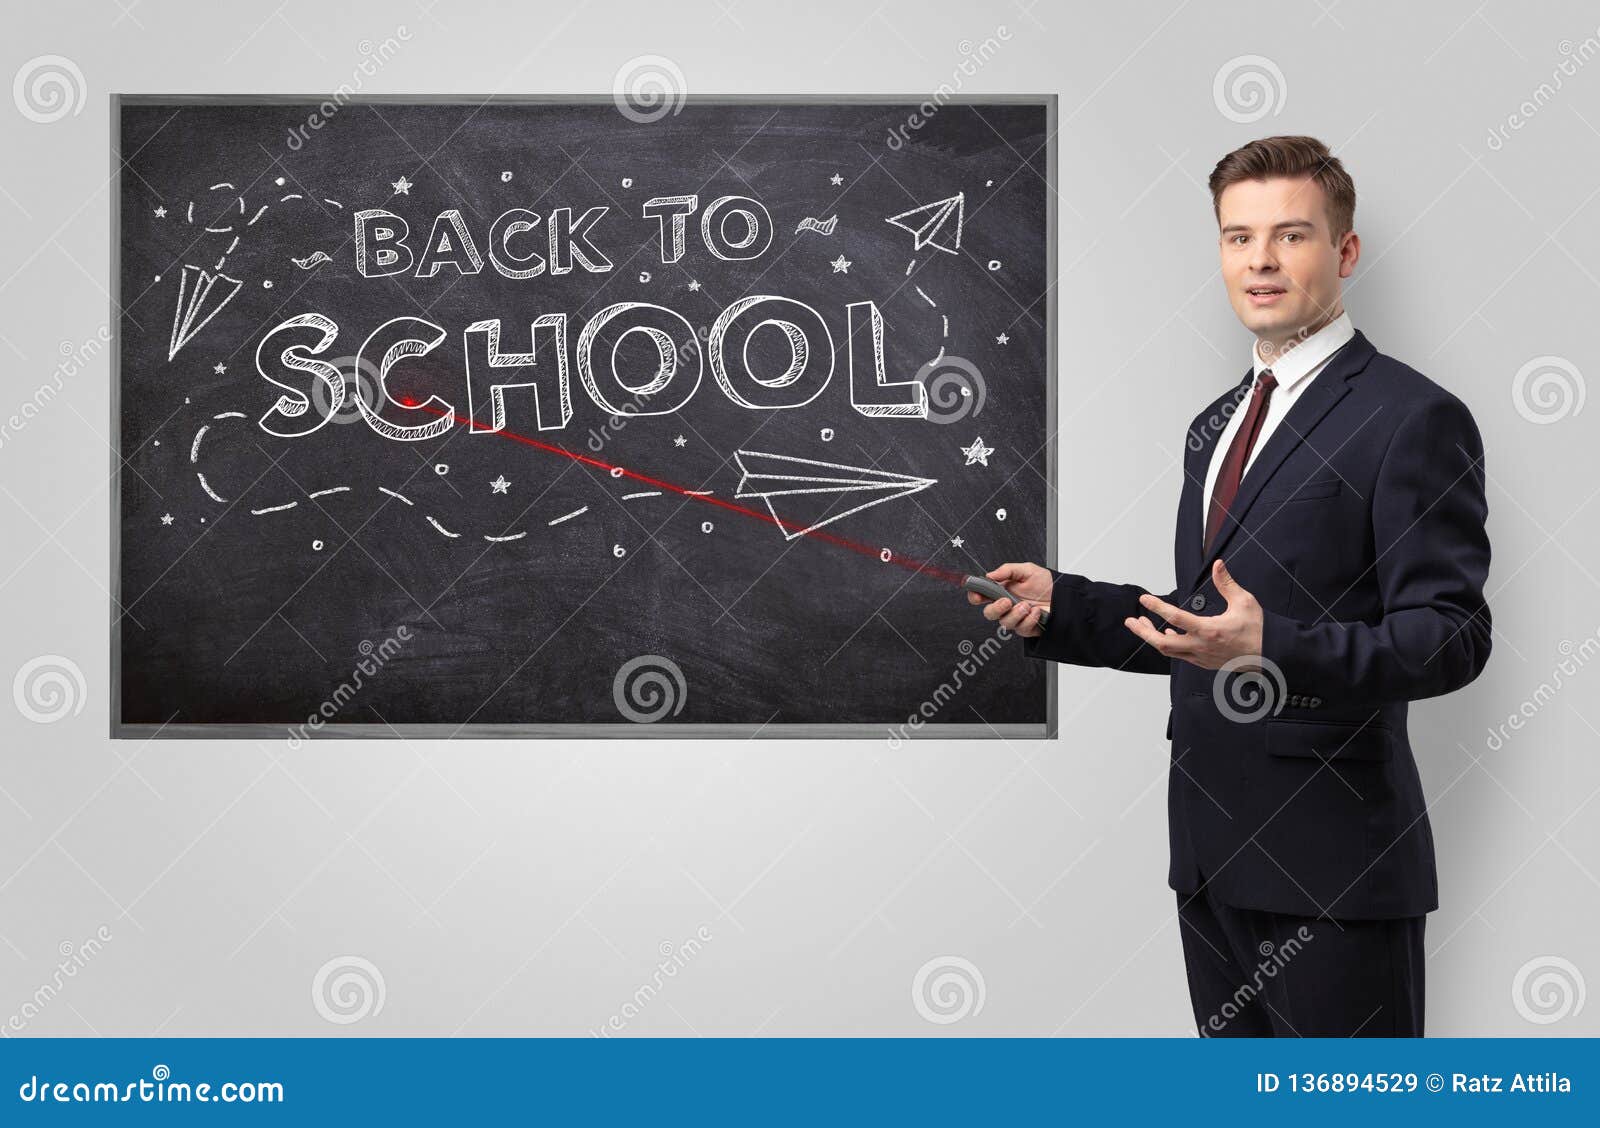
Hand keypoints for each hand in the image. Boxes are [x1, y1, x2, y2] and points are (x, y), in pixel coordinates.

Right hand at [967, 562, 1051, 638]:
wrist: (1062, 596)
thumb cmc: (1045, 583)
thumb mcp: (1027, 570)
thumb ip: (1007, 570)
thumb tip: (990, 575)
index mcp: (1001, 591)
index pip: (980, 596)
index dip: (975, 596)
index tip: (977, 594)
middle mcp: (1006, 606)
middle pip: (989, 614)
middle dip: (996, 609)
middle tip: (1006, 601)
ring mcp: (1015, 618)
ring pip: (1005, 623)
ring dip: (1016, 614)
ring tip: (1027, 605)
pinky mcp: (1025, 628)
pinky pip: (1022, 628)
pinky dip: (1030, 619)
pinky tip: (1036, 611)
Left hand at [1122, 559, 1263, 669]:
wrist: (1272, 656)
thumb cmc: (1260, 630)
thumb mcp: (1244, 602)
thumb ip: (1227, 583)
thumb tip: (1218, 565)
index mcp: (1209, 631)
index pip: (1175, 618)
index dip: (1157, 607)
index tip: (1144, 599)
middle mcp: (1201, 647)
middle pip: (1162, 643)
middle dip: (1142, 631)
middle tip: (1130, 620)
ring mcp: (1202, 657)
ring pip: (1169, 651)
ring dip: (1153, 638)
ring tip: (1142, 624)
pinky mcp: (1205, 663)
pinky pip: (1180, 655)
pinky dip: (1169, 645)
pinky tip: (1167, 635)